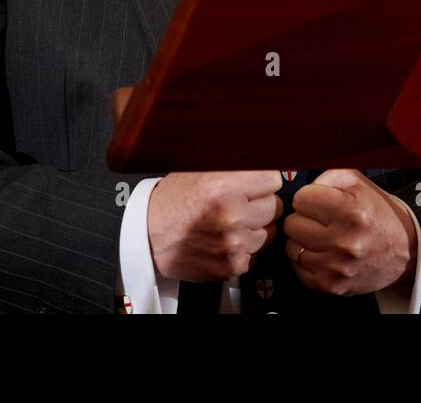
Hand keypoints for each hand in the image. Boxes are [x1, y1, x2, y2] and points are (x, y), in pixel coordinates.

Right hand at [147, 171, 282, 282]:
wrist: (146, 237)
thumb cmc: (173, 201)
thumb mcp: (200, 170)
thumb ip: (234, 165)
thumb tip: (265, 155)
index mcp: (224, 186)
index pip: (274, 179)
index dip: (262, 181)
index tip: (253, 184)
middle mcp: (231, 215)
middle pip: (274, 206)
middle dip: (259, 204)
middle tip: (239, 203)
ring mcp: (233, 244)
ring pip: (268, 231)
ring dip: (254, 227)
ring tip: (230, 223)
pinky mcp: (232, 265)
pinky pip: (256, 253)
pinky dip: (245, 247)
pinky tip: (226, 239)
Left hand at [283, 169, 416, 296]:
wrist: (404, 249)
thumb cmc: (377, 213)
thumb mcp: (358, 183)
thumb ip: (327, 177)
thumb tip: (302, 188)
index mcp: (351, 212)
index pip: (301, 199)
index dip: (308, 197)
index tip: (318, 201)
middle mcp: (345, 241)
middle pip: (292, 224)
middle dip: (303, 218)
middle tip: (320, 220)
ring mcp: (337, 267)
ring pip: (292, 248)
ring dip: (303, 241)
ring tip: (321, 236)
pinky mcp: (332, 286)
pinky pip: (299, 269)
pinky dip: (306, 261)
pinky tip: (322, 254)